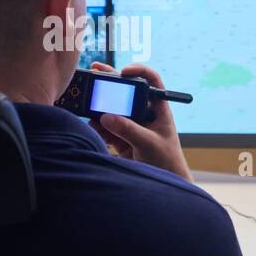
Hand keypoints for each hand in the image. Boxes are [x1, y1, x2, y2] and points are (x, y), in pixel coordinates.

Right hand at [89, 62, 191, 181]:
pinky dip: (97, 126)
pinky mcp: (121, 138)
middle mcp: (144, 113)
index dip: (139, 71)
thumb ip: (128, 130)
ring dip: (100, 107)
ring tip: (88, 105)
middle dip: (110, 83)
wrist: (162, 184)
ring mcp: (131, 125)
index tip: (124, 71)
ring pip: (113, 109)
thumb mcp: (149, 143)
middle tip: (95, 72)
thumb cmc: (167, 161)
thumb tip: (106, 117)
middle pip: (127, 91)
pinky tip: (91, 126)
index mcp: (157, 108)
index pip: (152, 81)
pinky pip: (106, 127)